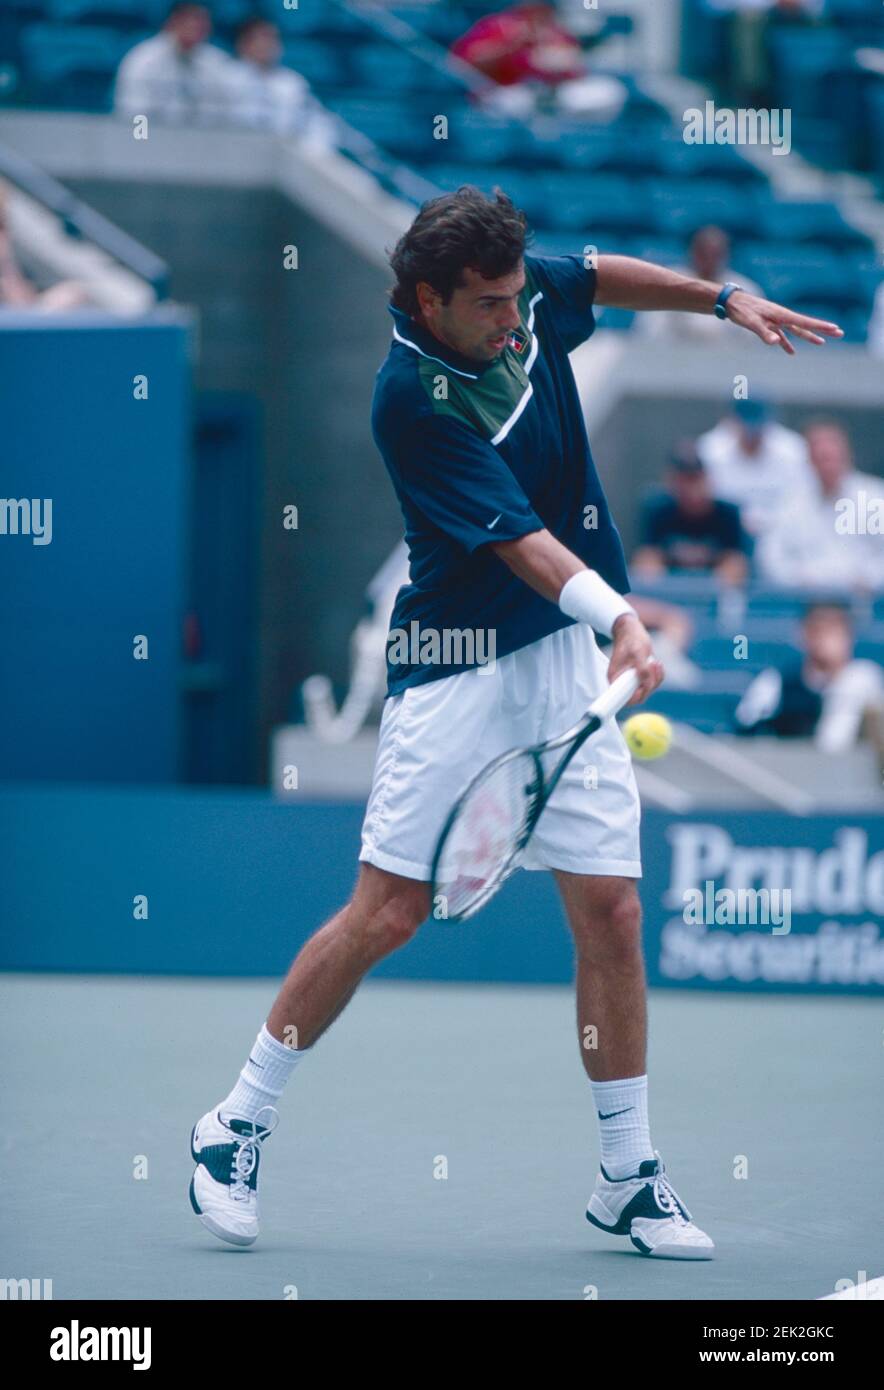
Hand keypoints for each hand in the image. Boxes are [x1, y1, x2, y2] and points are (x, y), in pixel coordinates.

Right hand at [609, 613, 662, 705]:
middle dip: (649, 684)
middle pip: (638, 696)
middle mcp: (622, 681)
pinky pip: (652, 682)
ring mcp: (632, 679)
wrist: (632, 630)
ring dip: (655, 678)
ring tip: (655, 662)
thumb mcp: (638, 652)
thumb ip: (642, 669)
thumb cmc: (631, 639)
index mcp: (615, 678)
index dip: (635, 697)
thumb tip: (646, 683)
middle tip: (652, 667)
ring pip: (647, 689)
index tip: (642, 686)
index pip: (623, 699)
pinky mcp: (641, 675)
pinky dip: (658, 675)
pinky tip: (656, 663)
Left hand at [724, 291, 843, 355]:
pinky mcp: (768, 325)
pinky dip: (786, 343)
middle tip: (839, 333)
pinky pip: (781, 336)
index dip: (820, 326)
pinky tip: (791, 352)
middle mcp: (781, 317)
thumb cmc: (741, 311)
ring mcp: (775, 321)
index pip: (804, 322)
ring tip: (822, 343)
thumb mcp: (751, 323)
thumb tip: (776, 343)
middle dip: (821, 330)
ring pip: (796, 330)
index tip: (834, 328)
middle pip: (805, 325)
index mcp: (781, 315)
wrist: (730, 302)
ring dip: (808, 337)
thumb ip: (764, 333)